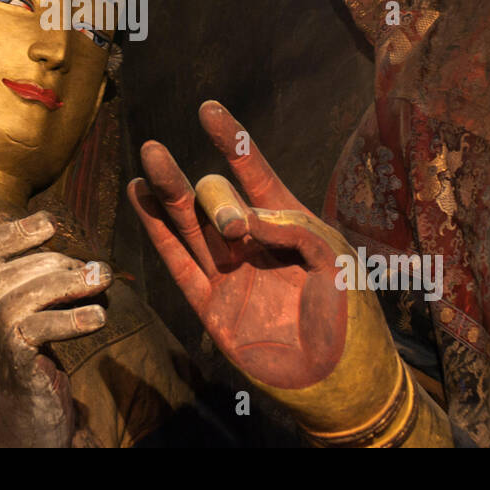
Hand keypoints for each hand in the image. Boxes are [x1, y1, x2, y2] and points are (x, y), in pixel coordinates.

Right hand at [0, 213, 109, 446]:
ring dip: (63, 283)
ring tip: (100, 281)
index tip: (45, 222)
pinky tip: (98, 318)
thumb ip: (40, 298)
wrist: (12, 441)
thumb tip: (84, 264)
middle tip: (92, 270)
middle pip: (2, 275)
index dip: (6, 234)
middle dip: (51, 261)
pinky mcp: (17, 373)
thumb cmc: (28, 379)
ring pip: (13, 298)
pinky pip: (31, 332)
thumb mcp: (27, 332)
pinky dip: (67, 320)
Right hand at [128, 100, 401, 434]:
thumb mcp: (334, 257)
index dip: (232, 141)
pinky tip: (139, 197)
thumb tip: (242, 216)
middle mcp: (252, 241)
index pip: (255, 172)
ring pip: (189, 223)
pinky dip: (157, 232)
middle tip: (234, 227)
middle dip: (217, 200)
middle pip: (217, 199)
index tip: (209, 109)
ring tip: (150, 158)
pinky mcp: (209, 304)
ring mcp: (229, 272)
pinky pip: (177, 261)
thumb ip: (292, 227)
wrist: (341, 380)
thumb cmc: (350, 314)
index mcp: (289, 223)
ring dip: (168, 190)